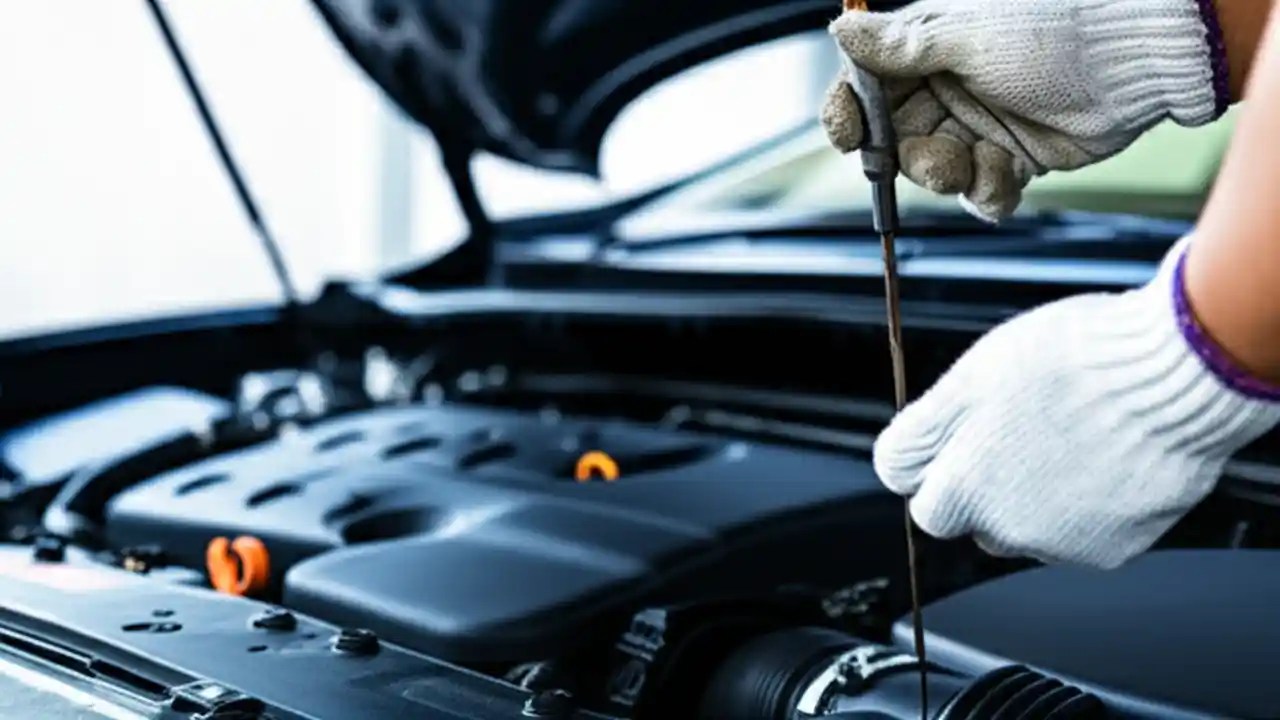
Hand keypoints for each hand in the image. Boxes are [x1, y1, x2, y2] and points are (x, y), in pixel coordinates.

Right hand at [821, 0, 1224, 220]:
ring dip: (951, 174)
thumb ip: (900, 45)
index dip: (849, 113)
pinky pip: (980, 190)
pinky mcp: (1013, 158)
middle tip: (935, 156)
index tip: (846, 136)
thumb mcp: (966, 35)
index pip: (867, 86)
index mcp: (929, 51)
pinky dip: (990, 190)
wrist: (1135, 62)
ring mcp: (981, 125)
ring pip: (935, 170)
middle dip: (908, 156)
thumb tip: (840, 29)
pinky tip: (1010, 172)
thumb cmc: (1054, 31)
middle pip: (897, 139)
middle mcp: (949, 89)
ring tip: (983, 159)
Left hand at [874, 240, 1279, 567]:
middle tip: (1013, 433)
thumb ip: (923, 429)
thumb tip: (896, 462)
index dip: (929, 453)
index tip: (952, 432)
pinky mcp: (1107, 550)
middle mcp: (1000, 528)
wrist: (1172, 377)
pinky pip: (1078, 532)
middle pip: (965, 513)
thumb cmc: (1071, 361)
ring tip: (1067, 438)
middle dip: (976, 482)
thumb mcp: (971, 376)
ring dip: (1031, 494)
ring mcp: (1056, 544)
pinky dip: (1084, 504)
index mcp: (959, 487)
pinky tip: (1103, 459)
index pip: (910, 487)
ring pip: (1021, 526)